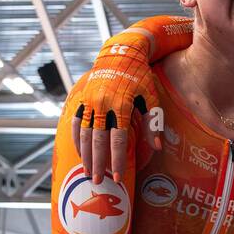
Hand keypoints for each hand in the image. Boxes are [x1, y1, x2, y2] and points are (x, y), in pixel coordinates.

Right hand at [70, 34, 157, 183]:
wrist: (120, 52)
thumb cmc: (140, 76)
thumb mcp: (151, 96)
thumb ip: (153, 122)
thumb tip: (157, 147)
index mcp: (121, 105)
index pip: (118, 140)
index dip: (118, 160)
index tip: (118, 177)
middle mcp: (103, 104)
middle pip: (98, 141)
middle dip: (98, 163)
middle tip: (98, 181)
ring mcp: (90, 101)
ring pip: (85, 134)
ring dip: (85, 155)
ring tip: (88, 171)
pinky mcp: (82, 98)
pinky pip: (76, 122)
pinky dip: (77, 138)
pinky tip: (80, 152)